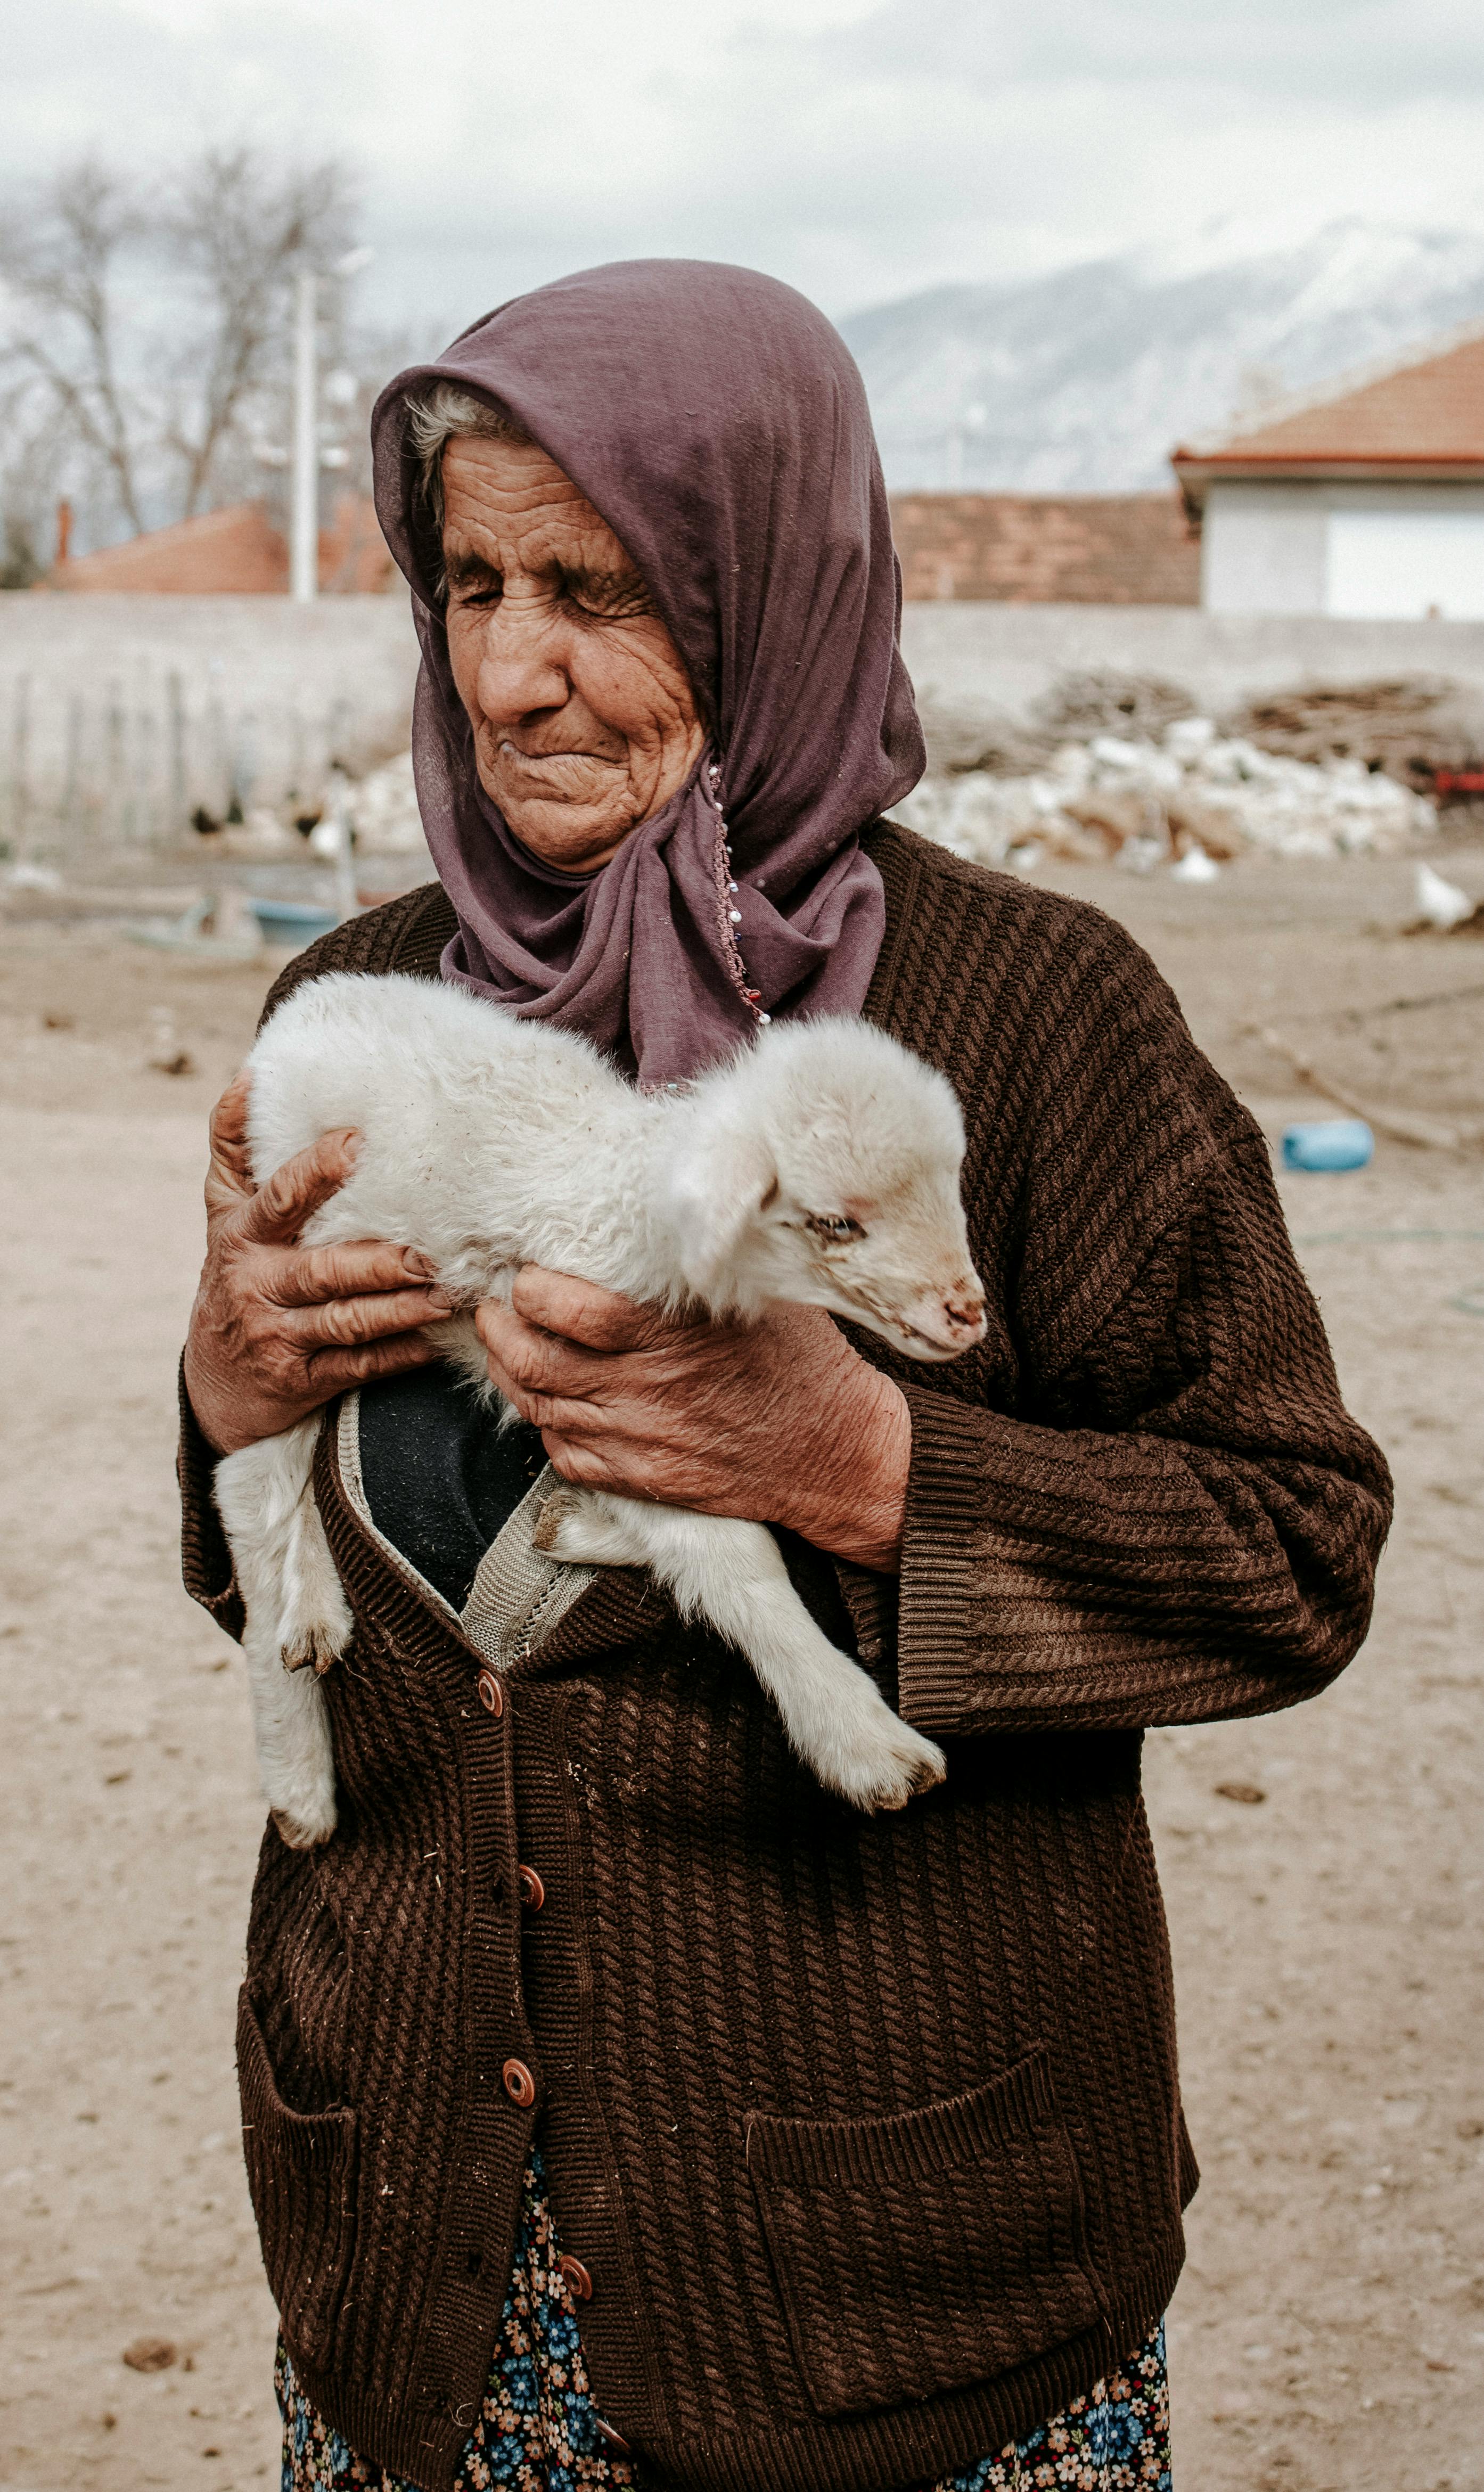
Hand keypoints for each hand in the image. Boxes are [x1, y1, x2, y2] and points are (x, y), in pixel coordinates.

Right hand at [183, 1070, 451, 1456]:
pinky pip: (357, 1365)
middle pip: (323, 1270)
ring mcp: (277, 1335)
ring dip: (399, 1310)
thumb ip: (234, 1145)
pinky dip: (397, 1354)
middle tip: (429, 1252)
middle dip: (378, 1262)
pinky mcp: (301, 1379)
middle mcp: (257, 1283)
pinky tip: (433, 1340)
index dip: (315, 1172)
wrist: (217, 1377)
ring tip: (445, 1295)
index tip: (358, 1144)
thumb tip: (250, 1075)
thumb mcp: (224, 1209)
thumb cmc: (237, 1270)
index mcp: (241, 1234)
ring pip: (346, 1321)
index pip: (280, 1198)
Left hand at [476, 1270, 911, 1571]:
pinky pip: (567, 1455)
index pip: (570, 1311)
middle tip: (493, 1308)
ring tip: (506, 1347)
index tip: (526, 1274)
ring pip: (541, 1409)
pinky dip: (546, 1426)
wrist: (836, 1453)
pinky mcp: (644, 1480)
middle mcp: (647, 1393)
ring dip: (511, 1376)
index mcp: (673, 1338)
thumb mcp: (766, 1293)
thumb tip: (670, 1213)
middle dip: (499, 1330)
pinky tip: (550, 1402)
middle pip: (536, 1363)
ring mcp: (641, 1443)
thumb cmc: (804, 1362)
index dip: (531, 1290)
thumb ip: (708, 1261)